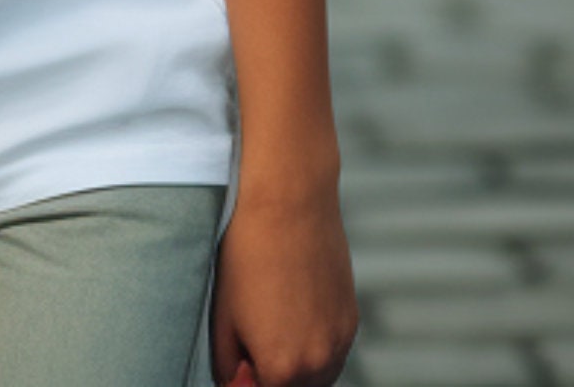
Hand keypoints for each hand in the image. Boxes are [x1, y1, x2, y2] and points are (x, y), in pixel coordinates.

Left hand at [211, 181, 357, 385]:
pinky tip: (292, 311)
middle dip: (273, 377)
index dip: (247, 382)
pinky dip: (315, 346)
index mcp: (282, 368)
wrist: (288, 205)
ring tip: (270, 323)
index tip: (239, 366)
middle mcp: (318, 364)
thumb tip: (234, 382)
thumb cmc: (247, 253)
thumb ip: (229, 360)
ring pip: (319, 378)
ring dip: (297, 368)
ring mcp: (340, 343)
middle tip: (250, 346)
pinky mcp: (352, 321)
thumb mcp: (222, 312)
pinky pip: (333, 351)